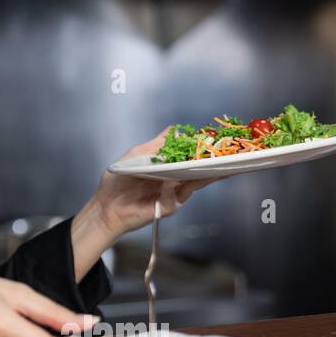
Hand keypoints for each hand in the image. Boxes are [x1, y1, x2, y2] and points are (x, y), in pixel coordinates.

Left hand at [90, 127, 219, 237]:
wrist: (107, 206)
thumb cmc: (118, 182)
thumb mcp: (136, 155)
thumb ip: (156, 144)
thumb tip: (174, 129)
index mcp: (165, 165)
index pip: (186, 154)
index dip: (200, 147)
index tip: (214, 138)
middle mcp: (173, 178)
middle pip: (197, 167)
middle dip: (212, 158)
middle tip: (228, 149)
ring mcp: (174, 191)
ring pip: (197, 179)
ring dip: (212, 170)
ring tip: (226, 161)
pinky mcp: (173, 204)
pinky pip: (187, 191)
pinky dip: (199, 182)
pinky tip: (207, 173)